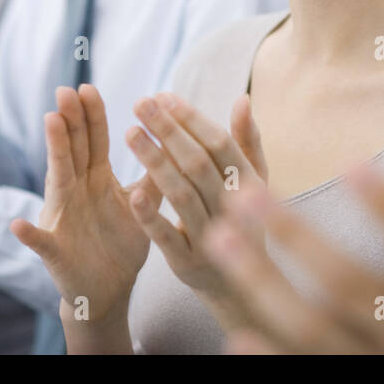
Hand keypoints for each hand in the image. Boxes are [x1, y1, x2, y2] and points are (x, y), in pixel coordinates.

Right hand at [10, 84, 159, 353]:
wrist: (109, 290)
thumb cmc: (122, 242)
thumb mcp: (142, 204)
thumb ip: (155, 173)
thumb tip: (175, 139)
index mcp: (96, 179)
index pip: (93, 140)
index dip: (91, 115)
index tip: (88, 87)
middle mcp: (76, 191)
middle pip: (72, 150)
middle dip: (69, 120)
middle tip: (65, 90)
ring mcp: (62, 219)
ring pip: (57, 181)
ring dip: (54, 152)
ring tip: (50, 122)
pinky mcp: (55, 251)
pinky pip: (40, 242)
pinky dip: (28, 234)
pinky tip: (16, 224)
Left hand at [125, 92, 268, 329]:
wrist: (239, 287)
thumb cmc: (242, 221)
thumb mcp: (253, 184)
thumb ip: (246, 142)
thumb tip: (242, 99)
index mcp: (251, 185)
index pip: (220, 144)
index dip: (191, 119)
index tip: (163, 96)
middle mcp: (235, 210)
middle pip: (198, 164)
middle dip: (168, 131)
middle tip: (140, 104)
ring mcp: (213, 239)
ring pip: (182, 195)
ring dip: (155, 162)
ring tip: (130, 133)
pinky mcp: (188, 265)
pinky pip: (168, 238)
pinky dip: (151, 215)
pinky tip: (132, 191)